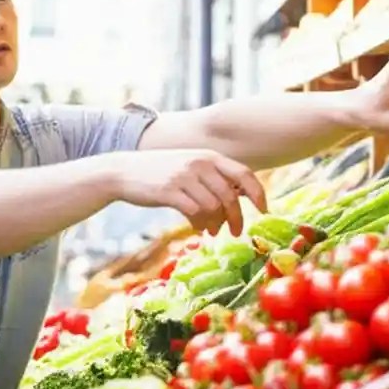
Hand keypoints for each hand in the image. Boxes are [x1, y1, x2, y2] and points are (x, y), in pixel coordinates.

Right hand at [108, 149, 266, 236]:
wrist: (124, 171)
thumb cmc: (161, 172)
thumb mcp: (190, 166)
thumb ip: (214, 177)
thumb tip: (239, 198)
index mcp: (209, 156)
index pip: (244, 174)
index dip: (259, 194)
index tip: (264, 210)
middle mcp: (199, 163)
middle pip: (231, 196)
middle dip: (237, 218)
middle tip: (237, 232)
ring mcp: (184, 176)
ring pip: (214, 207)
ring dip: (216, 223)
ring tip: (211, 230)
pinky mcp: (169, 191)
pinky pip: (195, 213)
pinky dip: (200, 224)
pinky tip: (197, 227)